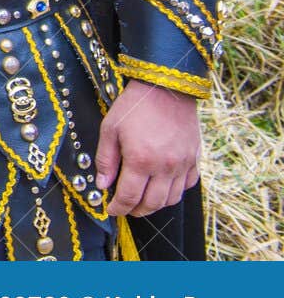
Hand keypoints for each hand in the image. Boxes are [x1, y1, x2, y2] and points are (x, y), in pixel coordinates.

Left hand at [96, 79, 201, 216]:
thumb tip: (102, 184)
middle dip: (136, 210)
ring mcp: (183, 164)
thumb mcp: (110, 128)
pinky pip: (187, 185)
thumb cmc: (134, 105)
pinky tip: (163, 186)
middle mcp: (165, 167)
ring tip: (142, 200)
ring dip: (155, 205)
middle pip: (152, 204)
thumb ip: (106, 159)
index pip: (128, 197)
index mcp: (141, 160)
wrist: (166, 87)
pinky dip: (174, 191)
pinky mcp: (195, 159)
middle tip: (126, 208)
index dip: (118, 208)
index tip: (111, 210)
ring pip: (171, 199)